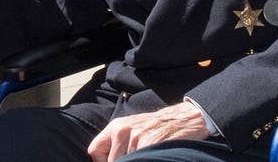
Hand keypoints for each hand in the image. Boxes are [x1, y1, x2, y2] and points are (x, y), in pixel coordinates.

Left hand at [86, 102, 209, 160]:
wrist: (182, 119)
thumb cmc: (155, 127)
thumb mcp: (131, 128)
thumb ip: (116, 142)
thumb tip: (104, 160)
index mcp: (115, 127)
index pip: (94, 150)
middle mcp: (122, 130)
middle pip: (111, 161)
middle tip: (136, 158)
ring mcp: (135, 138)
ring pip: (125, 161)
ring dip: (136, 161)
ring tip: (146, 156)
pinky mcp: (148, 145)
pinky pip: (139, 160)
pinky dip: (145, 160)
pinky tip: (152, 157)